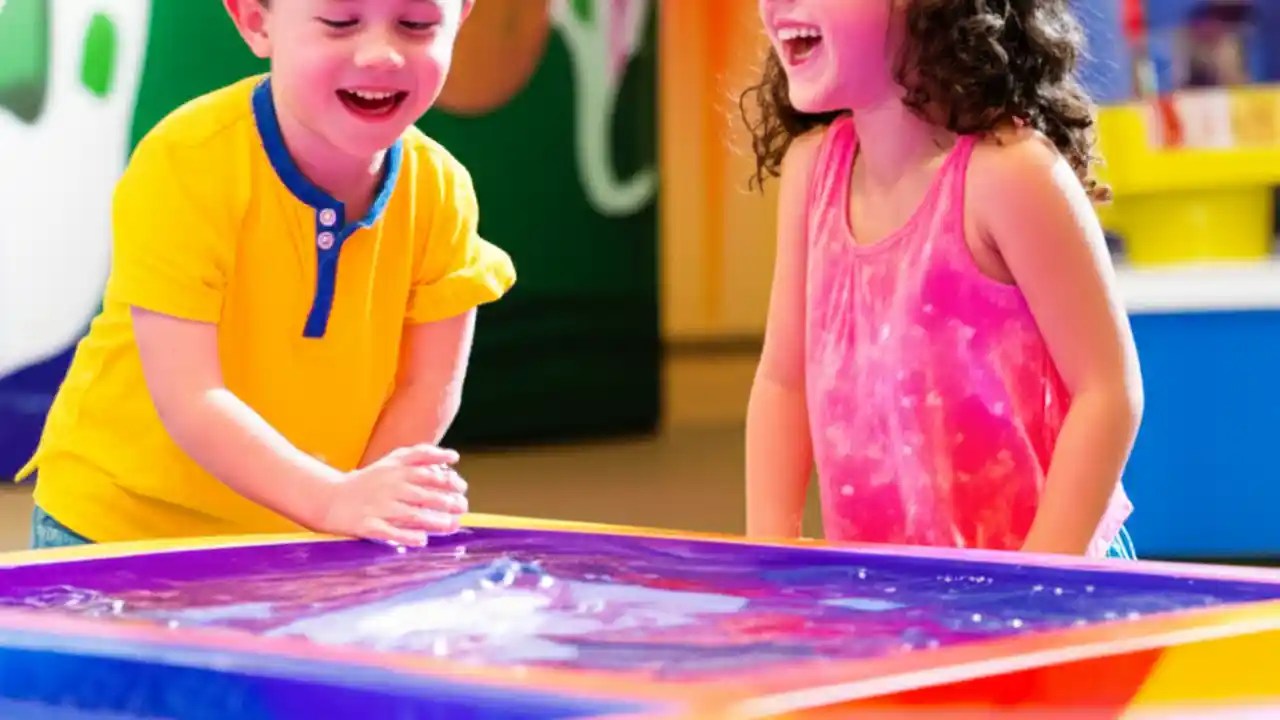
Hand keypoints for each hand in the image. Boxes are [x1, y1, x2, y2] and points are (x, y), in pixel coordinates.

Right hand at [313, 444, 468, 546]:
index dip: (448, 478)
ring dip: (434, 521)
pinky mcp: (369, 525)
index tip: (461, 485)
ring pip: (412, 515)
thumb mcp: (392, 460)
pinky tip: (422, 540)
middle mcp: (389, 486)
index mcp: (395, 470)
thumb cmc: (368, 480)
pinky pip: (390, 532)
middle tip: (462, 507)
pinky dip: (407, 537)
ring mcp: (379, 506)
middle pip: (423, 494)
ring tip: (452, 525)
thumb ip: (420, 455)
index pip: (427, 471)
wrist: (331, 498)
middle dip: (447, 501)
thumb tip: (453, 456)